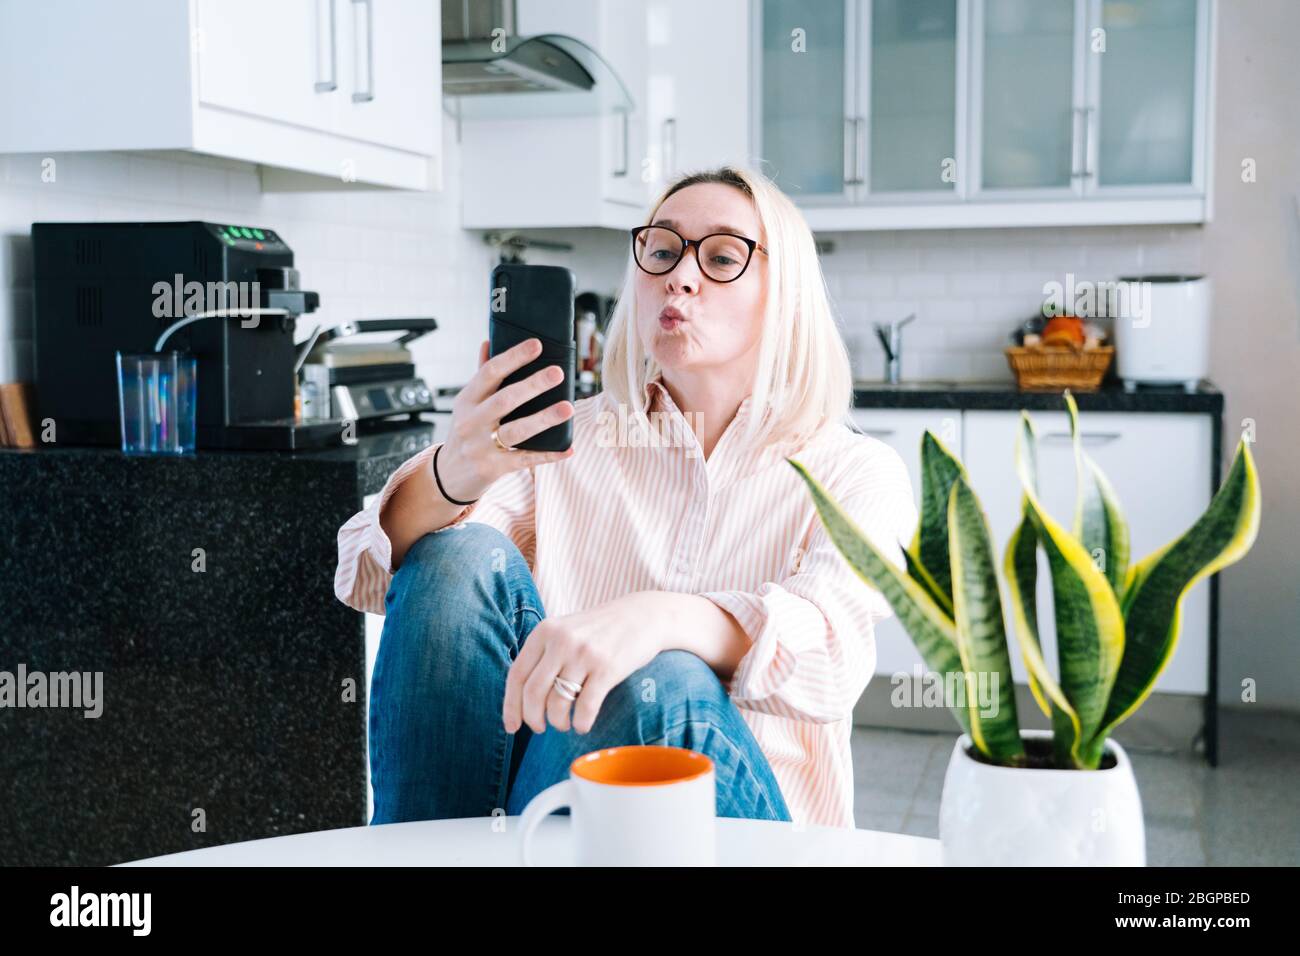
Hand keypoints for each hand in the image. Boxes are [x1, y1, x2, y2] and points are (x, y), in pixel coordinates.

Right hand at [436, 338, 574, 502]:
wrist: (447, 476)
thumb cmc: (465, 433)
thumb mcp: (467, 405)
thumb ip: (481, 376)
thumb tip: (488, 342)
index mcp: (466, 400)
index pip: (490, 373)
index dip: (513, 357)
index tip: (536, 345)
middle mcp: (471, 422)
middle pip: (504, 400)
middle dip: (532, 385)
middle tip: (557, 373)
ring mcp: (481, 447)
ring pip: (515, 430)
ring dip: (543, 418)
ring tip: (568, 408)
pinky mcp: (492, 468)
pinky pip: (524, 460)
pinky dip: (548, 455)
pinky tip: (568, 448)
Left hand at [502, 592, 668, 735]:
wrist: (643, 615)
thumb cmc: (601, 630)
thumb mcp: (566, 630)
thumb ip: (544, 654)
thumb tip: (521, 698)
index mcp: (545, 631)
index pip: (517, 675)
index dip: (510, 706)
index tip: (511, 727)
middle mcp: (561, 640)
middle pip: (533, 692)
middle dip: (533, 719)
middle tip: (539, 728)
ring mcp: (584, 654)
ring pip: (558, 703)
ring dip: (558, 723)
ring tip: (565, 724)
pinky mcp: (607, 668)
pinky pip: (585, 707)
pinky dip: (581, 723)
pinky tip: (583, 724)